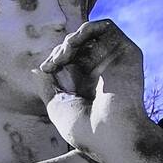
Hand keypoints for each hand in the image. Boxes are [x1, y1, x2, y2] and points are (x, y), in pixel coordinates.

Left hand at [36, 20, 148, 162]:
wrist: (112, 135)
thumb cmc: (85, 130)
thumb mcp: (56, 107)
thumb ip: (46, 87)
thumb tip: (36, 70)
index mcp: (88, 86)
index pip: (69, 60)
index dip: (55, 59)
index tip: (46, 69)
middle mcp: (102, 72)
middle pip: (78, 45)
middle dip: (61, 49)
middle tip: (54, 62)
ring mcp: (114, 61)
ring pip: (90, 34)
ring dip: (73, 38)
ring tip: (64, 53)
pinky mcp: (127, 52)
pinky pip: (107, 26)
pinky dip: (87, 29)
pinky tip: (75, 43)